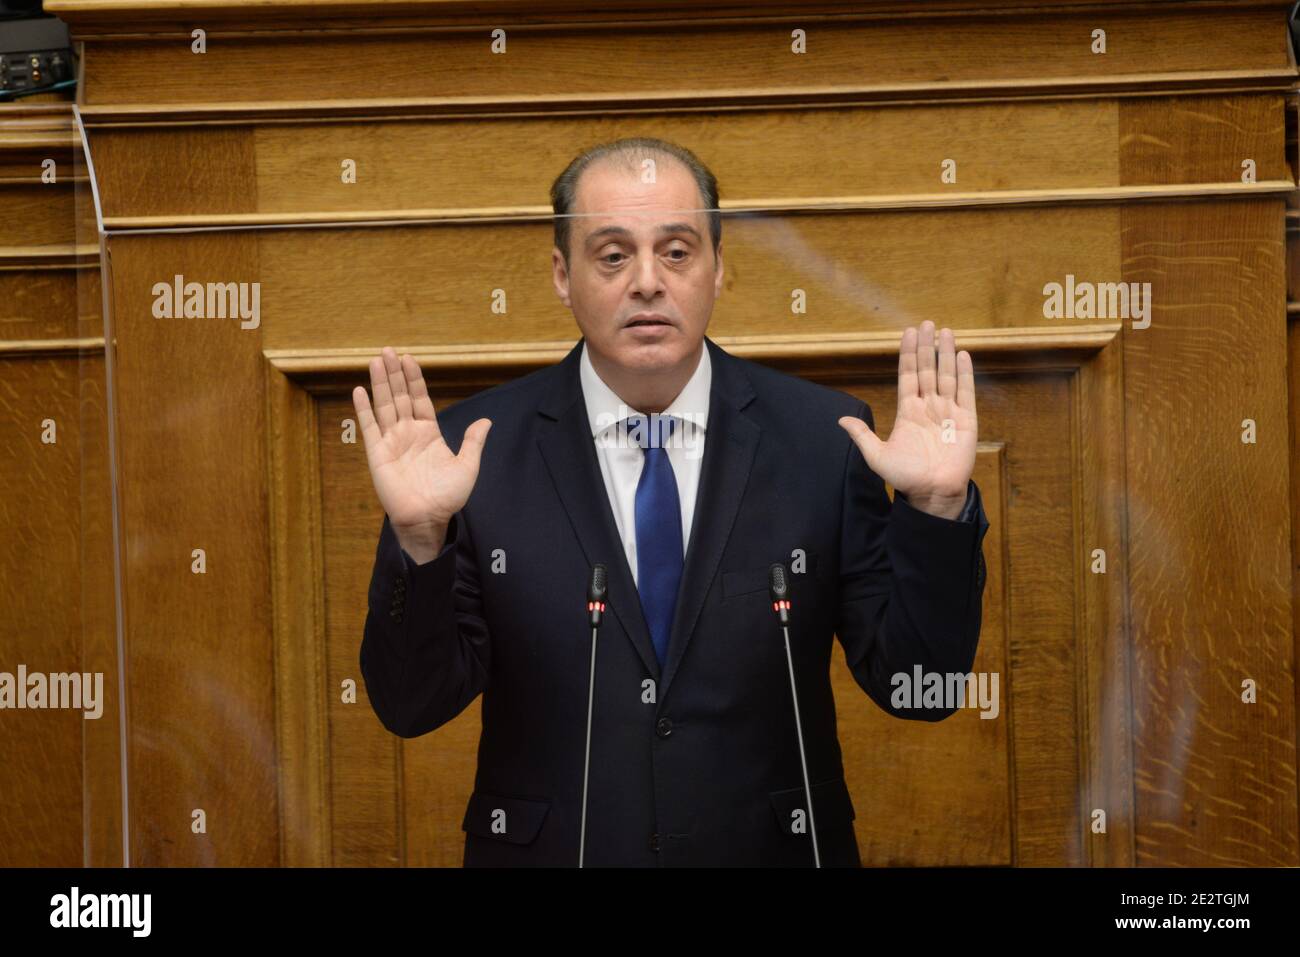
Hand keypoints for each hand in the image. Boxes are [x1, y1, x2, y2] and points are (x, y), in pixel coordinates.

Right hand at [352, 346, 491, 559]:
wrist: (428, 518)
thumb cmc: (447, 497)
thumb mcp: (468, 466)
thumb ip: (473, 442)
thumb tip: (486, 421)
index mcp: (428, 433)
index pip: (419, 399)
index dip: (414, 379)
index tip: (410, 358)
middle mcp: (408, 433)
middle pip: (399, 396)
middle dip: (395, 373)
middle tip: (388, 350)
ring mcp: (392, 441)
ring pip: (384, 405)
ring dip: (380, 383)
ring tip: (376, 361)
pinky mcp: (377, 453)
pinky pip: (369, 426)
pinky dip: (363, 409)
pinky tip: (359, 390)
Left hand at [837, 321, 975, 519]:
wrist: (931, 494)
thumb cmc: (905, 477)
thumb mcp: (877, 456)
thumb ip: (862, 436)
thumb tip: (841, 420)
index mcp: (908, 412)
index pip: (908, 376)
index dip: (908, 355)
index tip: (908, 333)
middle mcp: (928, 407)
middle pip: (928, 370)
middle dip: (926, 347)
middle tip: (927, 323)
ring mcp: (948, 412)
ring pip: (947, 376)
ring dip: (946, 354)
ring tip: (945, 332)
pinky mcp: (967, 421)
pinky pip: (966, 393)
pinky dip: (965, 374)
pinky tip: (963, 355)